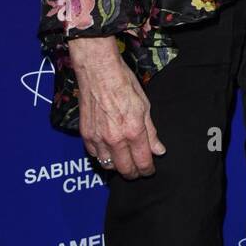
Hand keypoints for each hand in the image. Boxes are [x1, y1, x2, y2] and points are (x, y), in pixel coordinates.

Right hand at [68, 36, 166, 179]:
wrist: (99, 72)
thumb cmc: (124, 83)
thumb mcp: (145, 105)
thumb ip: (151, 131)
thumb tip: (159, 150)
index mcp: (133, 131)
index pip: (142, 162)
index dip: (148, 170)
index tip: (150, 170)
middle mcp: (115, 139)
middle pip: (125, 169)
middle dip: (134, 173)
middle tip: (138, 171)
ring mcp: (98, 138)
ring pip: (108, 165)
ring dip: (117, 166)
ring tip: (124, 161)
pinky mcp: (86, 134)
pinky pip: (94, 154)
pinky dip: (102, 156)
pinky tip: (108, 150)